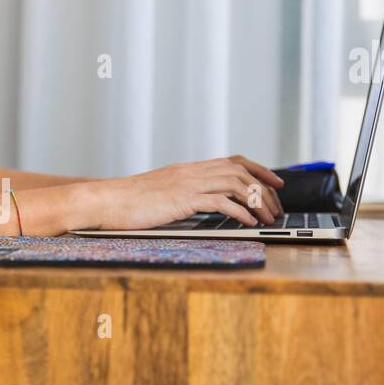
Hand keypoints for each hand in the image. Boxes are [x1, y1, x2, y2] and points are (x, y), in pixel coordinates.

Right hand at [86, 155, 284, 229]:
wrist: (107, 200)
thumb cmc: (129, 203)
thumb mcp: (162, 193)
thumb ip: (184, 194)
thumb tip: (203, 205)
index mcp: (188, 169)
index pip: (233, 161)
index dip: (259, 170)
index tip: (275, 182)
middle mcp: (192, 171)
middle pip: (240, 171)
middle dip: (265, 188)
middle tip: (277, 207)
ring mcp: (187, 184)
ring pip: (235, 184)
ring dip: (257, 202)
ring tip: (267, 218)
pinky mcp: (182, 199)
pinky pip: (220, 202)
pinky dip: (240, 212)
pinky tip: (248, 223)